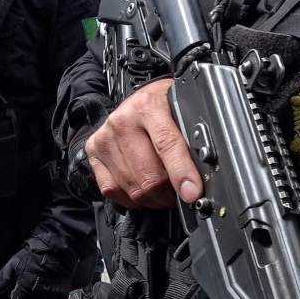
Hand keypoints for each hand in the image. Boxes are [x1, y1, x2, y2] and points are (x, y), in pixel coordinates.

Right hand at [83, 78, 198, 208]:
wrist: (140, 99)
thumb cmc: (164, 106)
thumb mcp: (184, 111)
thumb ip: (192, 138)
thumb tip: (205, 171)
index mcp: (148, 106)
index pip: (167, 145)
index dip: (182, 173)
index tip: (192, 193)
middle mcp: (122, 121)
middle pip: (149, 175)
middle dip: (170, 193)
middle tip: (183, 192)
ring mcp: (105, 138)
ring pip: (133, 188)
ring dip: (154, 198)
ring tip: (166, 189)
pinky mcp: (94, 152)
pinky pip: (113, 190)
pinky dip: (132, 198)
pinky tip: (144, 188)